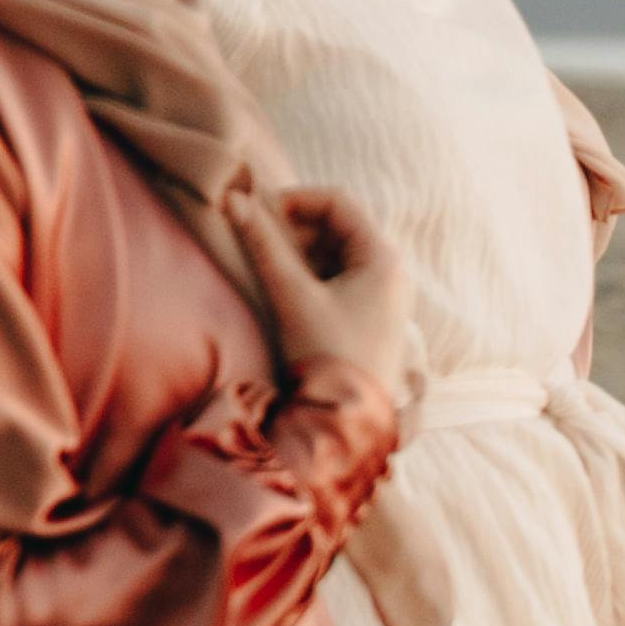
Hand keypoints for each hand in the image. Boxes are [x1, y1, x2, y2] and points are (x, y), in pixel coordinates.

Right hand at [236, 180, 413, 394]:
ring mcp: (384, 292)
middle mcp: (392, 270)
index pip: (337, 200)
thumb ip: (262, 245)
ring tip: (266, 268)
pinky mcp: (372, 314)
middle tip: (254, 243)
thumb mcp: (292, 297)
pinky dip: (310, 274)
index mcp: (384, 258)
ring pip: (335, 251)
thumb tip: (232, 199)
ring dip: (298, 252)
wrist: (351, 426)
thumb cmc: (328, 360)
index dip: (292, 199)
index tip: (254, 214)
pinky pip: (339, 276)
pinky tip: (285, 290)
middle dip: (294, 228)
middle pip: (337, 224)